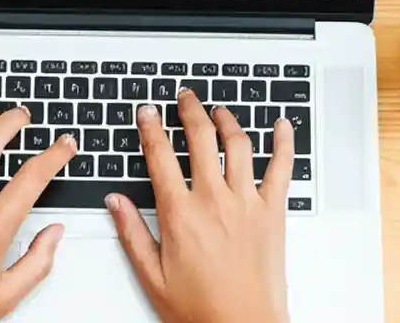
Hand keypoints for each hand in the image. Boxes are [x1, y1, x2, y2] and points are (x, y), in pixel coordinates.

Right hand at [106, 89, 293, 322]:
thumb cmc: (201, 310)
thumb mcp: (152, 276)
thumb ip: (132, 233)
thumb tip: (115, 201)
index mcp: (180, 214)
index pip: (160, 156)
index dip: (151, 128)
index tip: (148, 113)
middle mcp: (214, 200)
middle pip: (200, 138)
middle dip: (190, 110)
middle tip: (184, 98)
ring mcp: (246, 202)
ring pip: (237, 144)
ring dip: (227, 120)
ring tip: (219, 110)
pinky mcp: (273, 211)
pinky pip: (281, 167)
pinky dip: (283, 141)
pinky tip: (281, 125)